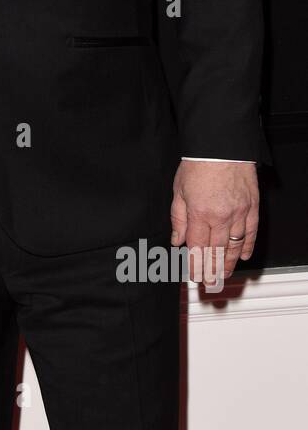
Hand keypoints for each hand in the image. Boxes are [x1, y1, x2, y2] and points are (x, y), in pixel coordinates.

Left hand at [170, 161, 258, 284]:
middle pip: (216, 252)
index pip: (197, 248)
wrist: (221, 146)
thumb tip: (177, 241)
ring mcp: (239, 213)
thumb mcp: (179, 191)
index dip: (195, 265)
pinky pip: (251, 232)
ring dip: (229, 263)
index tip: (194, 276)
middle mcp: (220, 217)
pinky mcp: (252, 206)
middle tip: (209, 284)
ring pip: (235, 246)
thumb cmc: (198, 164)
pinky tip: (244, 257)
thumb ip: (178, 218)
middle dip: (212, 270)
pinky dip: (248, 246)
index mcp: (199, 214)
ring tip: (224, 275)